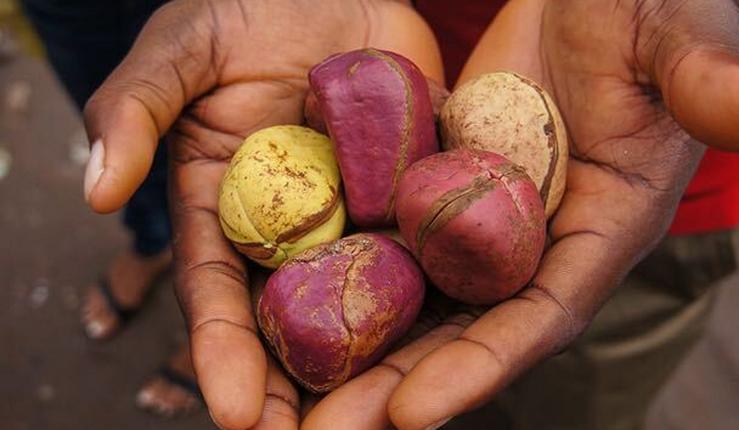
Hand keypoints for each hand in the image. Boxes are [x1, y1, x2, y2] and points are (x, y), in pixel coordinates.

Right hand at [81, 1, 441, 428]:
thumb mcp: (182, 49)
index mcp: (230, 207)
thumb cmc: (244, 8)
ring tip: (389, 421)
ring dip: (376, 364)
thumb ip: (135, 109)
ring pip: (368, 300)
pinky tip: (460, 343)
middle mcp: (295, 226)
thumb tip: (95, 189)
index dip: (224, 351)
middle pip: (295, 318)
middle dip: (300, 387)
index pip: (221, 290)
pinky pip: (432, 246)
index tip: (233, 412)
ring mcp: (359, 214)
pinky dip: (444, 294)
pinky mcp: (417, 192)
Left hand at [302, 0, 738, 428]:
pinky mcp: (446, 179)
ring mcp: (486, 213)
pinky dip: (352, 270)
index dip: (480, 367)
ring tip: (296, 390)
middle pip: (466, 328)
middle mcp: (540, 238)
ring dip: (361, 342)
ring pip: (420, 292)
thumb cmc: (652, 7)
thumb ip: (714, 88)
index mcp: (602, 228)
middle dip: (399, 383)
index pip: (540, 314)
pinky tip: (294, 298)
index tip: (411, 414)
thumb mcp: (681, 43)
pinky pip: (395, 233)